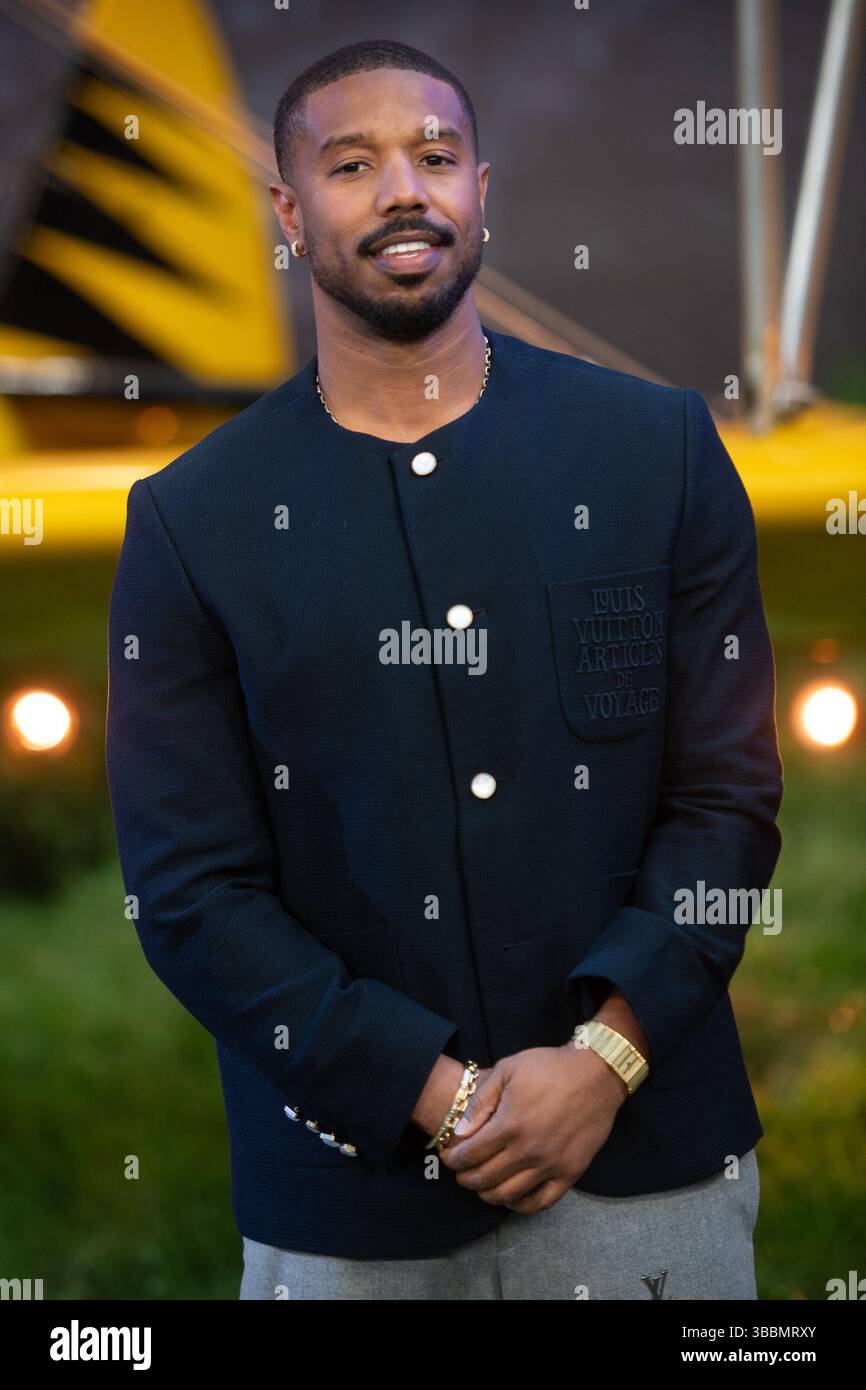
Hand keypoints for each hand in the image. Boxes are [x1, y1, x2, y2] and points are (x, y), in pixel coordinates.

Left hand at [437, 1043, 626, 1212]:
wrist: (596, 1074)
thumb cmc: (549, 1067)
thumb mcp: (508, 1070)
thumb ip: (481, 1102)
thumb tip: (460, 1130)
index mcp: (509, 1124)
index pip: (471, 1154)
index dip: (454, 1159)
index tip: (449, 1157)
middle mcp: (528, 1150)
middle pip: (485, 1178)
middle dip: (466, 1178)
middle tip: (461, 1173)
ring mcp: (550, 1164)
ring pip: (509, 1194)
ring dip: (488, 1194)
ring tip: (482, 1186)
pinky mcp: (570, 1172)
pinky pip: (542, 1202)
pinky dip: (522, 1205)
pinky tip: (512, 1197)